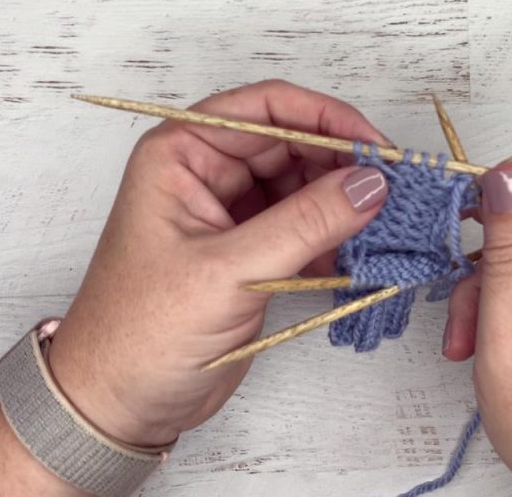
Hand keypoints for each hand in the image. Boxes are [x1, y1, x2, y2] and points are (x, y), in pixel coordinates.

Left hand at [47, 80, 391, 446]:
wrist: (118, 403)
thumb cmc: (142, 332)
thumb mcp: (229, 272)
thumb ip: (305, 223)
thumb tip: (370, 183)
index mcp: (183, 154)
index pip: (267, 108)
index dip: (327, 119)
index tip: (377, 146)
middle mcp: (207, 174)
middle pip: (293, 145)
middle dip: (343, 165)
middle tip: (393, 192)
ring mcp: (231, 214)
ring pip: (303, 187)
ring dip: (343, 205)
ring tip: (381, 228)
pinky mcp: (250, 252)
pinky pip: (304, 227)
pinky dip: (333, 239)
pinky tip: (355, 258)